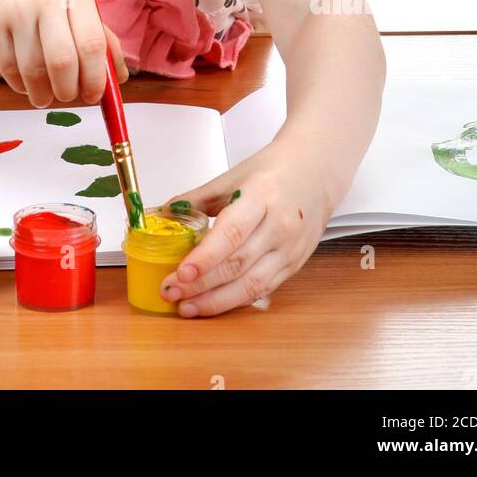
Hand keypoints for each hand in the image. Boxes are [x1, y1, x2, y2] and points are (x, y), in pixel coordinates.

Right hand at [0, 0, 129, 106]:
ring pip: (33, 71)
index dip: (96, 78)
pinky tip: (26, 83)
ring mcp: (15, 11)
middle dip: (68, 90)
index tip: (94, 95)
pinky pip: (8, 69)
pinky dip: (20, 85)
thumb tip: (118, 77)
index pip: (92, 43)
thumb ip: (99, 34)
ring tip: (45, 96)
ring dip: (42, 94)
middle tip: (68, 96)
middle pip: (62, 61)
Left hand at [157, 139, 334, 316]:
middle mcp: (280, 225)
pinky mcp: (294, 265)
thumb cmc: (273, 171)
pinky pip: (263, 289)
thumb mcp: (232, 176)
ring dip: (215, 300)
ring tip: (186, 306)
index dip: (205, 257)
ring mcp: (290, 249)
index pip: (231, 233)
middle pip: (238, 264)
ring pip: (251, 285)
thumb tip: (161, 214)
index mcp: (262, 196)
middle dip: (201, 284)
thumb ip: (196, 199)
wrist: (315, 171)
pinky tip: (213, 303)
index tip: (181, 273)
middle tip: (170, 291)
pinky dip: (235, 299)